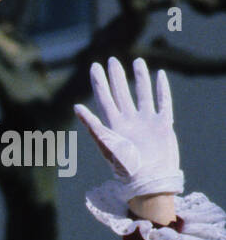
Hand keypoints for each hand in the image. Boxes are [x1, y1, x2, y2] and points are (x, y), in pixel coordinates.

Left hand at [74, 58, 181, 219]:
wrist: (148, 180)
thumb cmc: (124, 166)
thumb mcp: (105, 144)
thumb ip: (92, 125)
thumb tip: (76, 106)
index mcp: (112, 124)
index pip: (104, 97)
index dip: (99, 82)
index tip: (94, 65)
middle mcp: (128, 120)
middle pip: (121, 93)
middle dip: (116, 77)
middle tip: (112, 59)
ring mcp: (146, 122)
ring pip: (142, 94)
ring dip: (140, 78)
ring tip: (137, 61)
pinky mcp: (163, 125)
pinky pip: (163, 102)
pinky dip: (161, 89)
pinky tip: (160, 75)